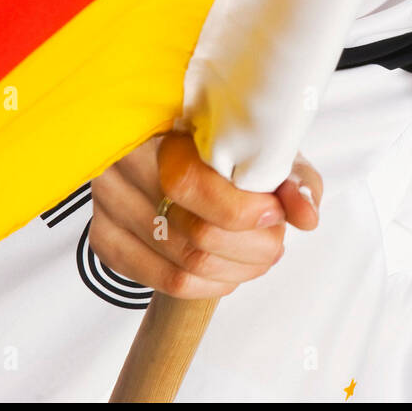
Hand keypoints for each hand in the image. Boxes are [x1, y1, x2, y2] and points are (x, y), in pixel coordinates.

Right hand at [89, 131, 322, 298]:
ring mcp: (108, 203)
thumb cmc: (221, 136)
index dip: (243, 210)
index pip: (191, 184)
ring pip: (181, 264)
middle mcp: (121, 163)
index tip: (274, 212)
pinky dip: (206, 286)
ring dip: (236, 270)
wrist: (172, 134)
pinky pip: (161, 280)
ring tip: (260, 256)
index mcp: (157, 124)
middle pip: (194, 234)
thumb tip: (306, 215)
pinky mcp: (105, 236)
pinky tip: (228, 271)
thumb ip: (290, 175)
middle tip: (275, 242)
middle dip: (251, 248)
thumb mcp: (260, 142)